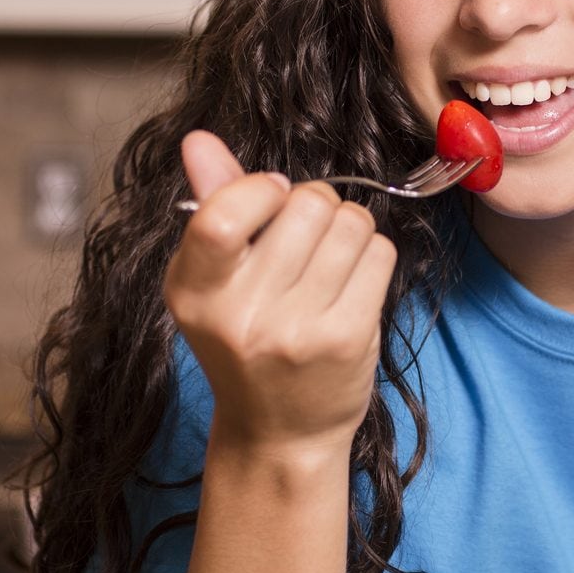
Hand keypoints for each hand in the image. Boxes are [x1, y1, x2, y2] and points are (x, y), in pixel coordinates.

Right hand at [163, 131, 397, 462]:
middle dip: (316, 206)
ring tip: (330, 265)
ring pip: (350, 223)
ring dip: (349, 230)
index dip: (261, 188)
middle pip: (306, 204)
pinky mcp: (346, 339)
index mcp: (193, 291)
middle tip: (307, 242)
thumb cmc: (248, 343)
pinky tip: (352, 286)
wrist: (279, 433)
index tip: (272, 198)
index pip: (222, 214)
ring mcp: (296, 331)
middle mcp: (240, 314)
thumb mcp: (215, 281)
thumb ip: (213, 204)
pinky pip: (380, 253)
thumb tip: (199, 139)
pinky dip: (373, 257)